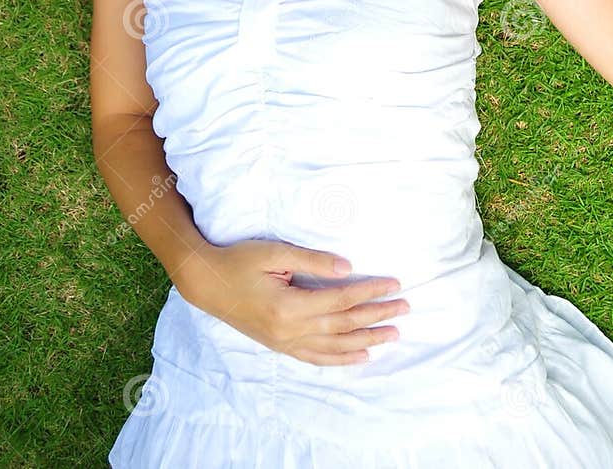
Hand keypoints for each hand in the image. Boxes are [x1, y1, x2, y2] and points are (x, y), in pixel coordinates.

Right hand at [174, 237, 410, 365]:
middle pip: (344, 324)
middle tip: (405, 308)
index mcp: (291, 306)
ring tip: (392, 335)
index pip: (341, 299)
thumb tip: (347, 267)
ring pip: (334, 346)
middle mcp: (291, 331)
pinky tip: (360, 356)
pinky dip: (341, 358)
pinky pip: (317, 357)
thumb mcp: (275, 253)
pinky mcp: (281, 346)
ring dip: (366, 340)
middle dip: (377, 316)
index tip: (394, 283)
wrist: (207, 284)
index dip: (370, 291)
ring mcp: (285, 342)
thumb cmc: (240, 261)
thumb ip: (312, 261)